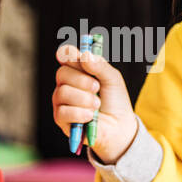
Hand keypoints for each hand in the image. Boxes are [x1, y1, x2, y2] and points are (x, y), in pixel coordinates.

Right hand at [52, 43, 136, 163]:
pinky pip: (62, 112)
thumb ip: (100, 66)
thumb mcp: (113, 79)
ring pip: (62, 93)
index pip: (65, 56)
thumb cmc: (115, 100)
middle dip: (81, 80)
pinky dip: (78, 113)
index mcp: (78, 70)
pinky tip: (90, 116)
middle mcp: (66, 83)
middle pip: (62, 73)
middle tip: (97, 88)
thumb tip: (85, 55)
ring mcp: (62, 101)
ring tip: (97, 105)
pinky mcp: (61, 119)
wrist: (119, 127)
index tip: (73, 54)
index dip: (67, 54)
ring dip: (83, 99)